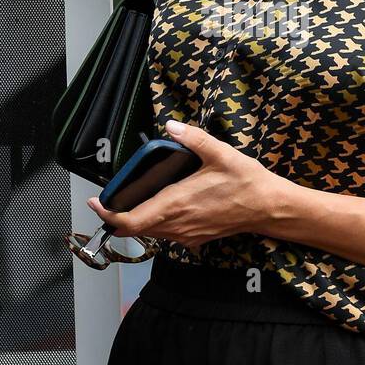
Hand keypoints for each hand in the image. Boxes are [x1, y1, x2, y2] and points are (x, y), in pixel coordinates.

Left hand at [86, 121, 284, 255]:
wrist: (269, 208)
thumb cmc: (246, 182)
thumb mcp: (221, 154)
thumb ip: (193, 138)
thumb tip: (171, 125)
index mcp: (176, 203)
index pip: (130, 221)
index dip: (107, 215)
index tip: (96, 202)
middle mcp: (177, 224)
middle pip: (135, 229)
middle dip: (118, 215)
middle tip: (110, 196)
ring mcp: (186, 235)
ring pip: (150, 234)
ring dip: (136, 220)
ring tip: (132, 199)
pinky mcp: (196, 239)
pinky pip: (167, 236)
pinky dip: (156, 224)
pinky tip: (163, 206)